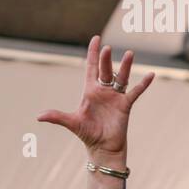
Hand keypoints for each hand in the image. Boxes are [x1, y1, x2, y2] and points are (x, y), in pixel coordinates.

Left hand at [36, 35, 152, 159]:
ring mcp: (115, 97)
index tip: (96, 39)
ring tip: (130, 54)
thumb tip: (38, 117)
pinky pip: (135, 92)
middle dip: (105, 60)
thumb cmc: (87, 135)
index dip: (93, 54)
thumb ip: (57, 117)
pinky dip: (143, 84)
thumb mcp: (72, 123)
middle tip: (106, 49)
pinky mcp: (125, 105)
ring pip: (122, 77)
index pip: (91, 68)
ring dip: (126, 66)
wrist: (102, 149)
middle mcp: (103, 91)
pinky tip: (150, 75)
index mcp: (90, 91)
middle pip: (106, 70)